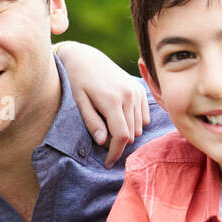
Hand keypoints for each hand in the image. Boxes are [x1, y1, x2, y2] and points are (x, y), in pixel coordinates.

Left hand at [55, 42, 150, 166]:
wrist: (85, 58)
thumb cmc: (77, 81)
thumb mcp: (79, 103)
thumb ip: (92, 122)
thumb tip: (103, 142)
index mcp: (113, 100)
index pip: (122, 136)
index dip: (115, 153)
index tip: (107, 163)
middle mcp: (129, 96)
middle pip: (132, 134)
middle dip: (118, 144)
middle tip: (102, 143)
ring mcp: (136, 92)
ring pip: (139, 127)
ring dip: (126, 134)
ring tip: (108, 128)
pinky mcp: (139, 90)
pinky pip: (144, 117)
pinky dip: (134, 123)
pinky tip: (119, 119)